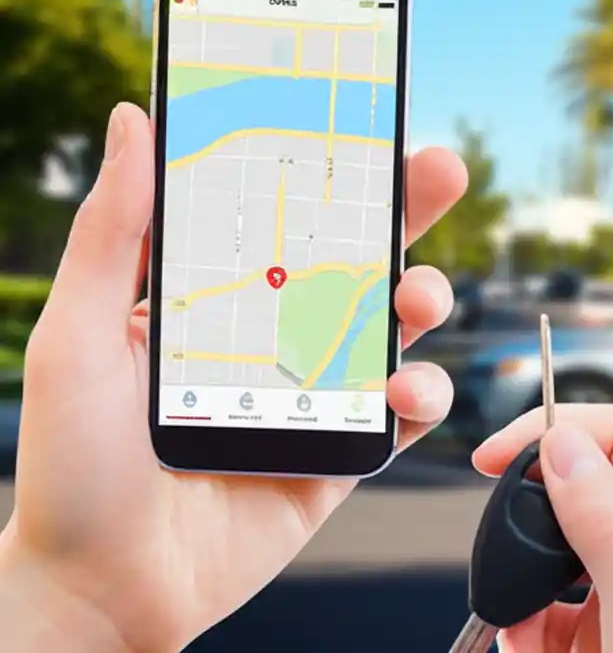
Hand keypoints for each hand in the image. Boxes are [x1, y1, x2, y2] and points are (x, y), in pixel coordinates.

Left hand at [0, 103, 465, 650]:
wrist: (105, 590)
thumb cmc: (74, 466)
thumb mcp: (77, 335)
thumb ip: (111, 233)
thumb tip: (134, 121)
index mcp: (216, 299)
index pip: (284, 215)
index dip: (329, 168)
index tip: (365, 122)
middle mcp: (274, 337)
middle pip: (357, 258)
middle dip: (407, 210)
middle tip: (440, 172)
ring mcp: (316, 395)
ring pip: (394, 328)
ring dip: (424, 299)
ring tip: (417, 301)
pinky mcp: (344, 455)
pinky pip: (403, 415)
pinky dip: (422, 395)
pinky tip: (404, 391)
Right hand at [472, 405, 612, 652]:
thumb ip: (607, 531)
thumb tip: (566, 449)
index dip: (560, 432)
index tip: (497, 456)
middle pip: (587, 497)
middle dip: (535, 530)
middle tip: (507, 566)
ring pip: (564, 561)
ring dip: (528, 593)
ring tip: (522, 634)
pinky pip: (559, 615)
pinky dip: (532, 632)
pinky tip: (529, 652)